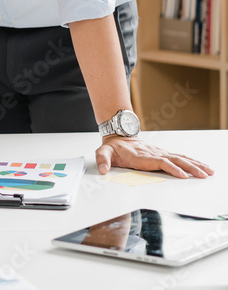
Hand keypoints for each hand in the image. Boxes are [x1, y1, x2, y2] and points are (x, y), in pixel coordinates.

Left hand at [96, 137, 214, 177]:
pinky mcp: (163, 154)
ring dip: (195, 165)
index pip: (160, 162)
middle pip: (175, 160)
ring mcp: (160, 153)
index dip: (171, 168)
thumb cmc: (113, 147)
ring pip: (180, 158)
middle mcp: (153, 154)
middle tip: (203, 175)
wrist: (118, 136)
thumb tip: (103, 170)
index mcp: (141, 156)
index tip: (182, 175)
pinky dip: (192, 161)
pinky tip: (202, 166)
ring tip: (208, 171)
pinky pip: (180, 157)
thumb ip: (103, 160)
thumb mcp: (104, 152)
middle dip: (190, 168)